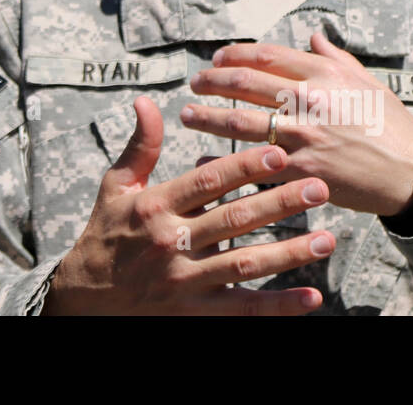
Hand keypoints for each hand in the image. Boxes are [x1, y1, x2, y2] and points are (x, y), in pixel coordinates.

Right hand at [41, 96, 335, 315]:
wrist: (85, 298)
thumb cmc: (106, 233)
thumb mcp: (115, 186)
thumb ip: (139, 146)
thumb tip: (147, 101)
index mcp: (156, 206)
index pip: (207, 181)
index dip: (243, 166)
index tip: (279, 150)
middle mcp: (171, 241)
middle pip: (234, 219)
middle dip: (279, 202)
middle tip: (319, 187)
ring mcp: (184, 279)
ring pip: (245, 264)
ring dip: (289, 252)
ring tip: (327, 238)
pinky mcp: (194, 311)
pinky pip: (243, 308)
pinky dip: (278, 305)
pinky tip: (311, 297)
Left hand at [180, 33, 412, 215]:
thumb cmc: (393, 126)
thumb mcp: (368, 82)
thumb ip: (336, 57)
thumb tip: (313, 35)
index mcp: (324, 74)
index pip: (266, 55)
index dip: (234, 54)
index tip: (217, 59)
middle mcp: (309, 100)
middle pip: (245, 83)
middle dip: (212, 82)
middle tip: (194, 83)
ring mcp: (303, 135)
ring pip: (240, 121)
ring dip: (206, 117)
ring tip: (187, 115)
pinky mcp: (301, 169)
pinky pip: (252, 163)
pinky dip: (224, 160)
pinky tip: (203, 159)